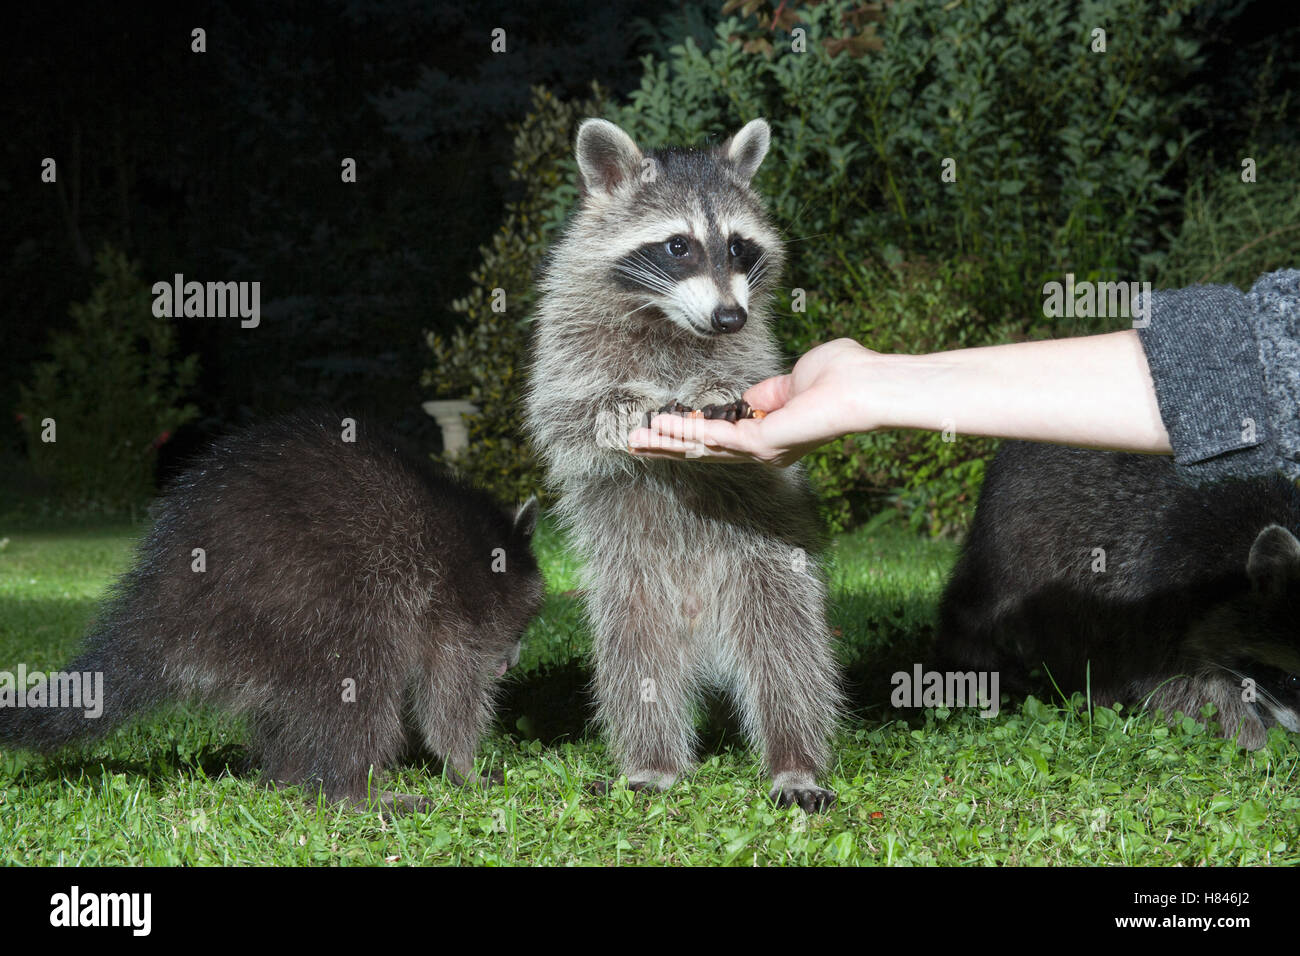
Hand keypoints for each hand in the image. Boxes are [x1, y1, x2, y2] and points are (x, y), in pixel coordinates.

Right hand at [627, 338, 874, 466]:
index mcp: (773, 433)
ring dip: (668, 442)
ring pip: (703, 448)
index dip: (692, 431)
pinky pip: (713, 438)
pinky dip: (685, 432)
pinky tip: (661, 427)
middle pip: (706, 450)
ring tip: (636, 440)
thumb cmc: (843, 376)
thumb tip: (749, 399)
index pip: (723, 437)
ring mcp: (762, 449)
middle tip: (636, 442)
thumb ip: (771, 390)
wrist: (863, 386)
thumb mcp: (795, 378)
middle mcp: (765, 448)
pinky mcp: (760, 444)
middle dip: (669, 444)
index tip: (665, 424)